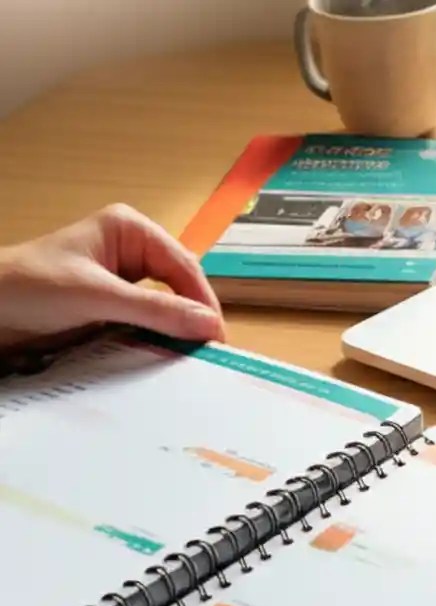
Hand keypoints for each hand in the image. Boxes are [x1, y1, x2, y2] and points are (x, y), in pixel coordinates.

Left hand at [0, 204, 223, 352]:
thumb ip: (156, 309)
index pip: (183, 266)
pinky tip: (163, 354)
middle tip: (208, 351)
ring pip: (165, 303)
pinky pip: (145, 319)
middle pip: (178, 284)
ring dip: (175, 328)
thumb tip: (210, 325)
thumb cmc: (28, 287)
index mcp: (130, 229)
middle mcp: (130, 248)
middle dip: (192, 315)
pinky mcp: (109, 303)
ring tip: (191, 356)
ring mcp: (119, 276)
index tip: (217, 336)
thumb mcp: (97, 297)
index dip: (203, 301)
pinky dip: (156, 336)